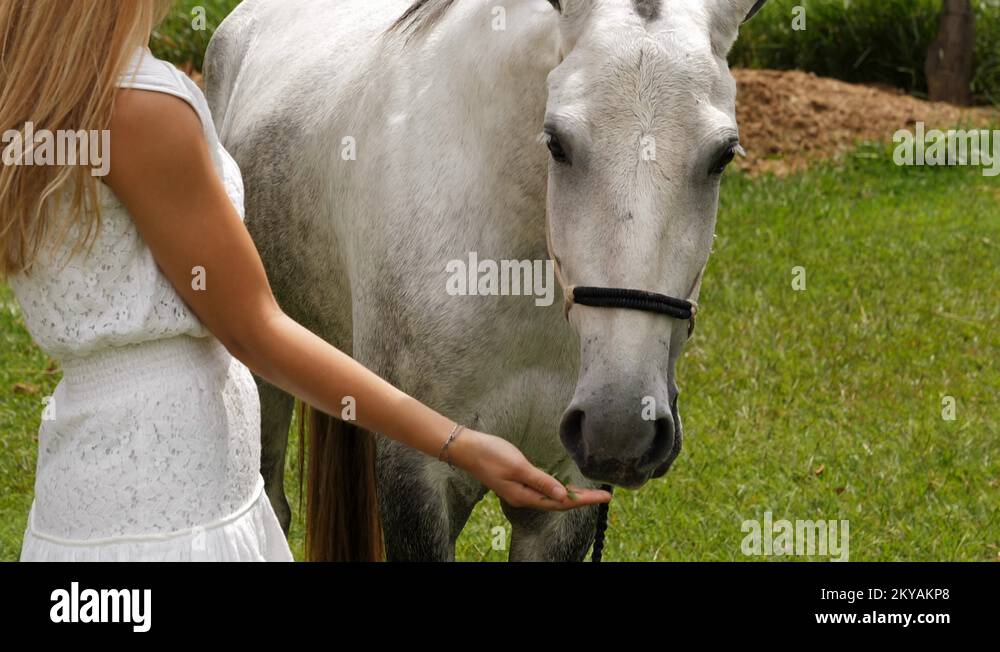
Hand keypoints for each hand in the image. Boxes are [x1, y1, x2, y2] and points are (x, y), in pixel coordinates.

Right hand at [449, 429, 612, 510]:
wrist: (467, 448)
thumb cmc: (491, 454)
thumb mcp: (518, 466)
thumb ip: (541, 481)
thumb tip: (563, 496)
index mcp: (525, 496)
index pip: (562, 503)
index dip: (584, 500)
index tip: (605, 496)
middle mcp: (524, 497)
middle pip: (559, 502)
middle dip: (583, 499)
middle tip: (605, 495)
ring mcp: (520, 490)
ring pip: (552, 497)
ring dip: (572, 495)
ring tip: (591, 493)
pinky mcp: (517, 481)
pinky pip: (544, 489)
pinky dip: (558, 488)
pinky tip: (565, 486)